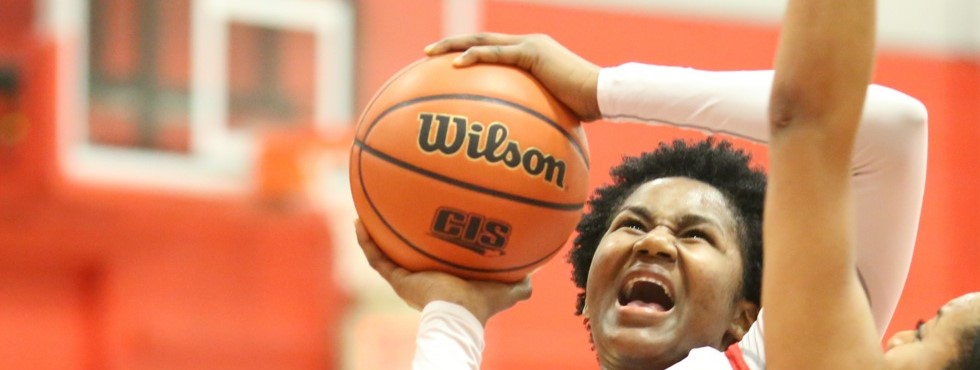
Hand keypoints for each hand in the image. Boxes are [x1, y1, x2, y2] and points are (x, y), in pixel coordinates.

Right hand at [355, 219, 531, 324]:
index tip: (426, 221)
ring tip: (364, 211)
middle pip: (405, 252)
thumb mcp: (507, 288)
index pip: (431, 257)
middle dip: (397, 234)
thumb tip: (535, 275)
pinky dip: (366, 241)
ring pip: (384, 252)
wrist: (461, 314)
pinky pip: (376, 258)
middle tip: (392, 209)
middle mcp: (421, 278)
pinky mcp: (397, 279)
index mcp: (442, 278)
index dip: (426, 241)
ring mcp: (407, 278)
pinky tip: (358, 221)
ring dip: (373, 233)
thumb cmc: (482, 304)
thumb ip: (520, 282)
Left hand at [425, 33, 601, 121]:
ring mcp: (528, 45)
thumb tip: (516, 150)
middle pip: (480, 40)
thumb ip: (531, 122)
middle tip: (426, 54)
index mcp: (530, 56)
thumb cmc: (582, 113)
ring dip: (453, 46)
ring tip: (428, 54)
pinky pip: (495, 53)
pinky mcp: (531, 51)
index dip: (467, 55)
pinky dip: (474, 57)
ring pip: (481, 40)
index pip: (492, 51)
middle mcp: (527, 45)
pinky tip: (455, 66)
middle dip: (450, 45)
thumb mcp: (551, 116)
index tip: (443, 65)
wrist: (602, 96)